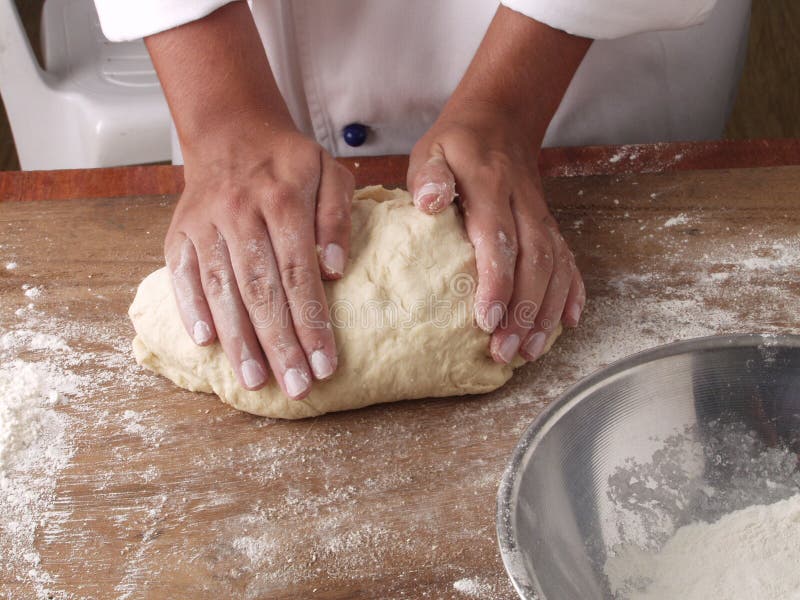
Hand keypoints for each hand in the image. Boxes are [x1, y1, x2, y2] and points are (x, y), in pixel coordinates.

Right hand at [146, 2, 352, 397]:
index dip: (312, 323)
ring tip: (254, 381)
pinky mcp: (179, 232)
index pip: (299, 274)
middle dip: (280, 344)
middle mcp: (240, 214)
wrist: (230, 131)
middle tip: (296, 387)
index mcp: (282, 200)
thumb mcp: (329, 172)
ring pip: (222, 289)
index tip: (326, 364)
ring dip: (238, 339)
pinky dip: (191, 308)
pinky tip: (206, 342)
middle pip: (261, 290)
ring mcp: (205, 225)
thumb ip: (336, 217)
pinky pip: (182, 274)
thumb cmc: (288, 161)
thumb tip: (333, 270)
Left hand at [408, 6, 589, 363]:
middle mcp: (523, 203)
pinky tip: (566, 322)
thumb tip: (429, 202)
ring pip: (555, 267)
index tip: (486, 320)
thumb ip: (429, 176)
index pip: (497, 238)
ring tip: (528, 352)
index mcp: (490, 186)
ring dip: (545, 312)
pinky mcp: (549, 225)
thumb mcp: (432, 151)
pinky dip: (571, 293)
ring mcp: (541, 216)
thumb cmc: (457, 146)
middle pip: (534, 261)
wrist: (500, 121)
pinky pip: (569, 261)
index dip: (496, 282)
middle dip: (523, 311)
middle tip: (504, 352)